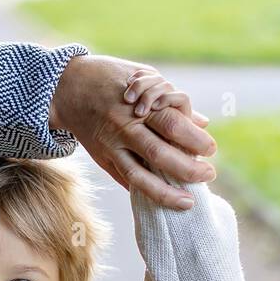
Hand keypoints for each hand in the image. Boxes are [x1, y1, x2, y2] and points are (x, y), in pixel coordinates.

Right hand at [50, 54, 215, 208]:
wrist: (67, 88)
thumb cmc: (112, 78)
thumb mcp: (145, 79)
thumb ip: (172, 102)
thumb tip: (201, 123)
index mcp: (139, 105)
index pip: (173, 125)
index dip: (196, 139)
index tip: (212, 149)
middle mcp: (124, 128)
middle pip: (160, 153)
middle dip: (188, 168)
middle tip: (208, 174)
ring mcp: (110, 146)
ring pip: (140, 176)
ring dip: (167, 192)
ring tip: (188, 201)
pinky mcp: (101, 159)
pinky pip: (125, 180)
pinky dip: (144, 192)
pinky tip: (162, 200)